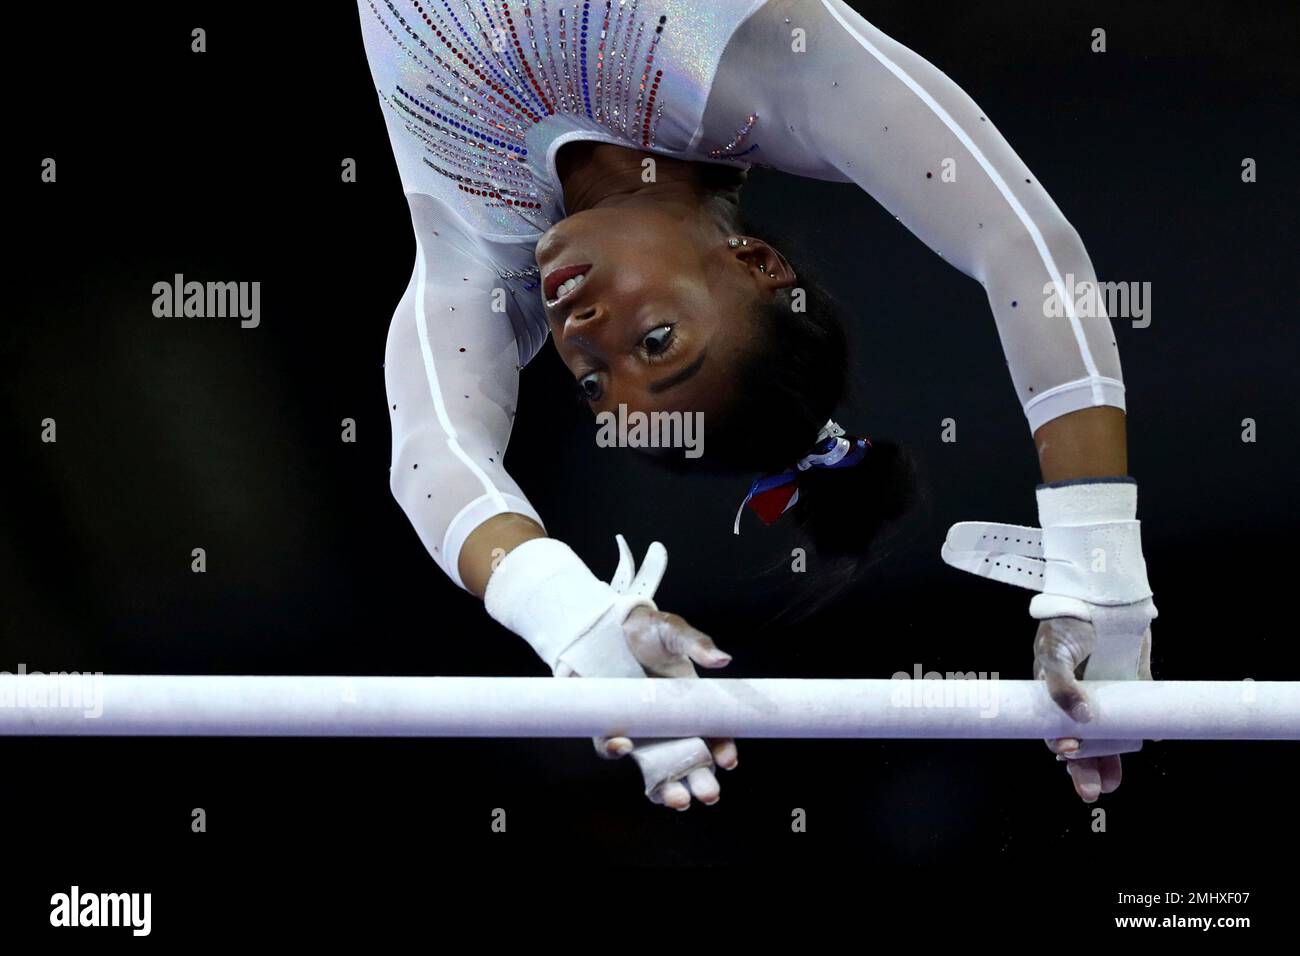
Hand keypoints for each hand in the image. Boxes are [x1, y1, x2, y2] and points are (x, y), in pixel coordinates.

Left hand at [598, 607, 737, 808]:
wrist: (607, 624)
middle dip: (701, 783)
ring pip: (656, 769)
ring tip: (678, 800)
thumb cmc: (649, 630)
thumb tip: (722, 659)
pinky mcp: (609, 724)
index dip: (723, 751)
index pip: (713, 737)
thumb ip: (698, 644)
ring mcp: (639, 729)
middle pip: (689, 763)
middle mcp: (667, 725)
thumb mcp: (675, 632)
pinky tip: (624, 746)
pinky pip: (612, 747)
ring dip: (667, 789)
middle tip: (709, 794)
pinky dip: (616, 750)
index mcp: (691, 706)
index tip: (728, 760)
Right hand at [1034, 616, 1153, 801]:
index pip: (1055, 731)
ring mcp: (1109, 695)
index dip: (1062, 748)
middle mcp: (1082, 700)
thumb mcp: (1054, 653)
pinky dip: (1148, 727)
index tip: (1069, 753)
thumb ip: (1062, 686)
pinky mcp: (1135, 684)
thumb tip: (1083, 720)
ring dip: (1110, 760)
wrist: (1101, 593)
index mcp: (1054, 695)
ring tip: (1112, 782)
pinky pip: (1142, 711)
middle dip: (1084, 770)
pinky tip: (1153, 736)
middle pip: (1083, 744)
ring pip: (1111, 738)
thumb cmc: (1066, 622)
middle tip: (1092, 791)